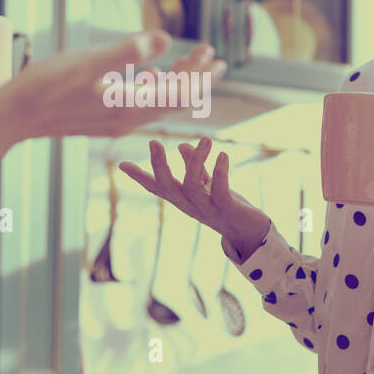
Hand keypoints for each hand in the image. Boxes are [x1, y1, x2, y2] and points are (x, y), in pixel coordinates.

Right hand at [0, 30, 227, 139]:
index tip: (216, 55)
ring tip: (189, 62)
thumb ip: (130, 50)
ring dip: (175, 81)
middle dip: (195, 77)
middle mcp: (126, 119)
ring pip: (156, 102)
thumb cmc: (46, 87)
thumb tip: (166, 40)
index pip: (179, 93)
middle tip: (212, 56)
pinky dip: (152, 88)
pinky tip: (148, 74)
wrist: (12, 117)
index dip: (200, 73)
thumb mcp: (90, 62)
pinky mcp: (99, 118)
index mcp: (129, 107)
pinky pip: (138, 104)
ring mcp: (113, 121)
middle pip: (174, 99)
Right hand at [119, 136, 270, 259]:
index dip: (140, 177)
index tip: (122, 165)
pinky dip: (219, 172)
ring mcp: (208, 209)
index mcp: (183, 199)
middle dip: (159, 165)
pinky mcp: (227, 209)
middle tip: (153, 141)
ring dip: (196, 161)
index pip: (157, 188)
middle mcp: (191, 206)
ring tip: (206, 140)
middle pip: (167, 187)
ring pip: (192, 186)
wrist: (252, 233)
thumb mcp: (208, 185)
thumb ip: (196, 167)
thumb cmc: (228, 207)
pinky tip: (223, 155)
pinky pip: (219, 191)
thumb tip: (181, 146)